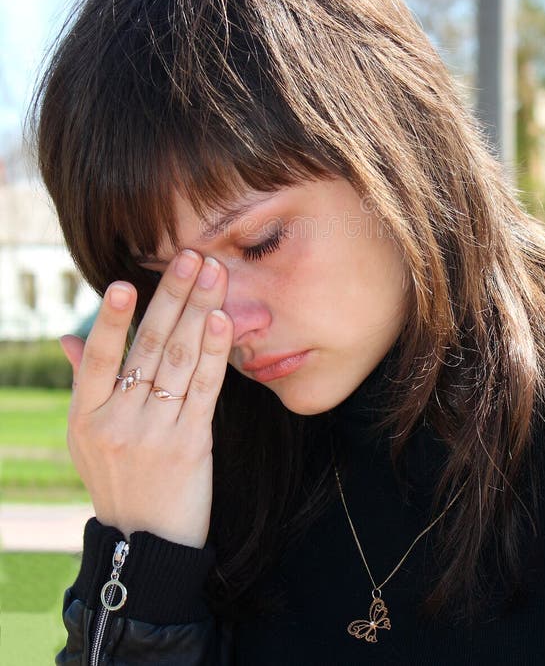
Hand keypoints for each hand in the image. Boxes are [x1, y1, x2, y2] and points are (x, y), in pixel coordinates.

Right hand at [60, 250, 231, 547]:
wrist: (147, 543)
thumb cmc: (117, 480)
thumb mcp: (86, 439)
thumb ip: (83, 384)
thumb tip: (68, 339)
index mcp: (87, 415)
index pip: (98, 357)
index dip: (110, 319)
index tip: (124, 282)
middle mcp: (118, 421)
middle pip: (149, 347)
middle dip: (172, 296)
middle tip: (190, 255)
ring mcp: (155, 432)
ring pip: (180, 360)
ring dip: (200, 311)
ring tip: (213, 272)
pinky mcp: (191, 443)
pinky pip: (206, 389)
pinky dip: (215, 352)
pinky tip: (223, 320)